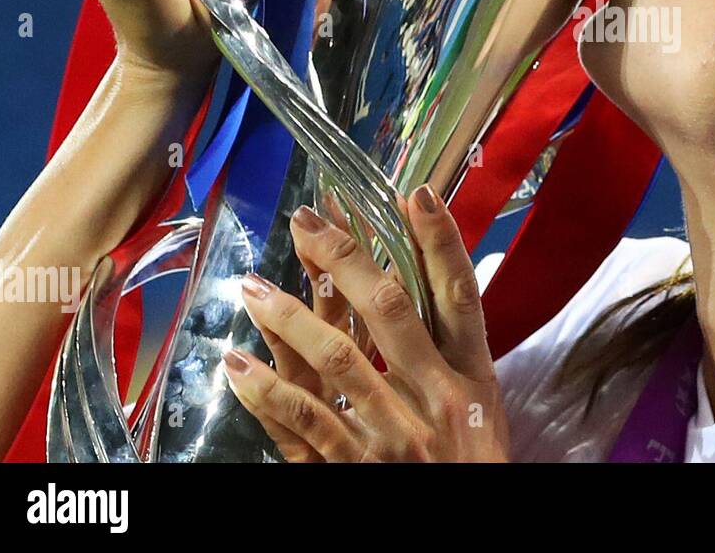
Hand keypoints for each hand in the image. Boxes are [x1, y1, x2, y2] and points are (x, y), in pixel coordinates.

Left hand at [223, 188, 509, 462]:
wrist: (470, 525)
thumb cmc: (470, 468)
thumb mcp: (476, 408)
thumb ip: (448, 356)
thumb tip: (418, 293)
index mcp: (471, 376)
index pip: (460, 295)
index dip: (441, 243)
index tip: (417, 195)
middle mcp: (438, 396)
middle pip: (391, 310)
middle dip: (347, 259)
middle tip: (309, 221)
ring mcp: (397, 432)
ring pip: (338, 358)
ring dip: (289, 316)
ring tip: (253, 286)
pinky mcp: (360, 467)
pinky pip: (308, 422)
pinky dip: (269, 391)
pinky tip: (238, 366)